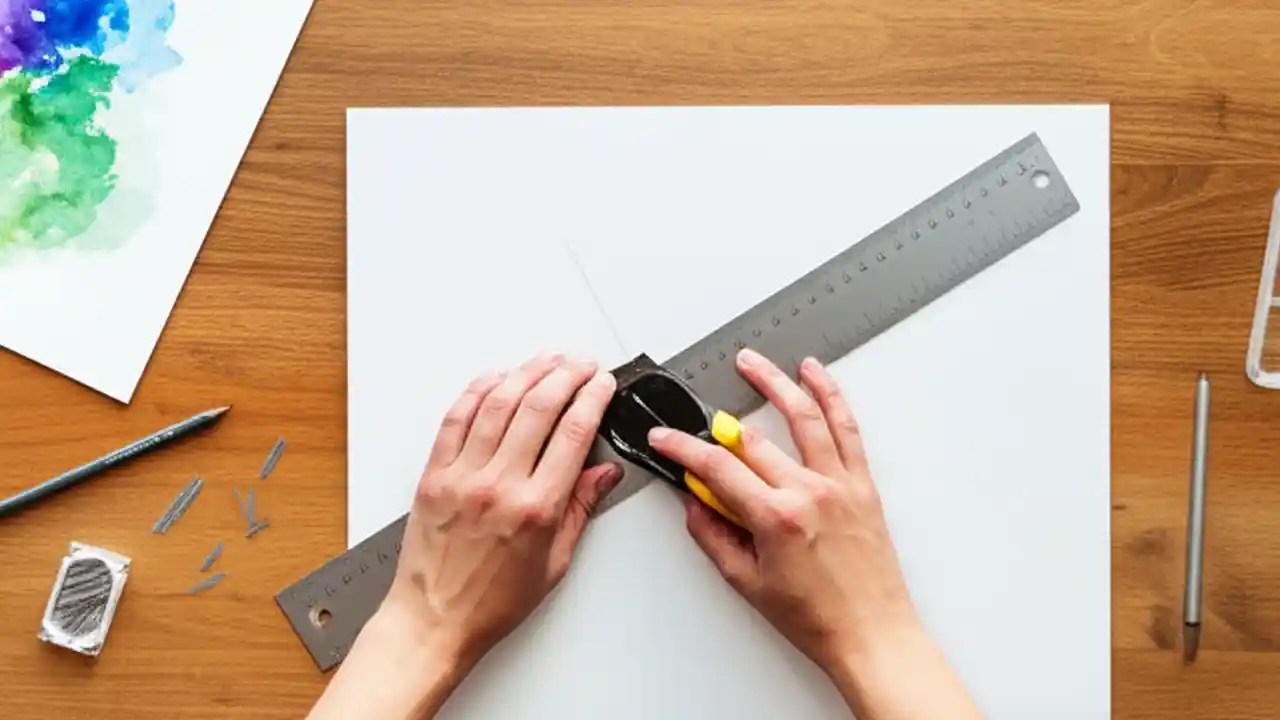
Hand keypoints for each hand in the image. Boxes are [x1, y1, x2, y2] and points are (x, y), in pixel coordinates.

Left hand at [310, 352, 620, 719]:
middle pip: (539, 407)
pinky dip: (478, 391)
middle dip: (566, 375)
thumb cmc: (491, 602)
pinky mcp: (434, 476)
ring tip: (547, 359)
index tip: (601, 384)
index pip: (573, 433)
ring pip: (499, 404)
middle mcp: (498, 486)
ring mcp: (463, 477)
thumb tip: (603, 473)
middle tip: (582, 362)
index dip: (592, 398)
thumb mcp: (554, 561)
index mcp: (536, 508)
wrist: (433, 620)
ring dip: (527, 372)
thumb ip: (579, 508)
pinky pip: (456, 419)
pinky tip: (496, 377)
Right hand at [649, 349, 979, 718]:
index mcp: (776, 519)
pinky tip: (814, 376)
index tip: (664, 438)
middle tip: (695, 414)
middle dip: (717, 422)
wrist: (873, 635)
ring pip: (804, 416)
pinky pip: (846, 429)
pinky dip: (831, 396)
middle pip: (753, 440)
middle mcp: (809, 493)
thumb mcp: (747, 583)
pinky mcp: (862, 485)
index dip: (683, 447)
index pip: (717, 467)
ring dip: (775, 383)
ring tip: (753, 362)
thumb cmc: (817, 618)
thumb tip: (694, 504)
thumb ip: (714, 537)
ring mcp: (840, 484)